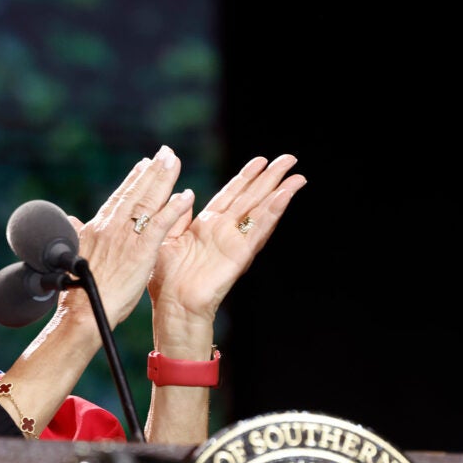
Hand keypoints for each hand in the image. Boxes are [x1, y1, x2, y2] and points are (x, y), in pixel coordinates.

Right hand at [63, 146, 195, 325]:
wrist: (81, 312)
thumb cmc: (76, 292)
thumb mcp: (72, 256)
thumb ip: (76, 234)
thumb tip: (70, 220)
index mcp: (96, 228)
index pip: (119, 198)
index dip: (133, 180)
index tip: (144, 164)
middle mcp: (110, 226)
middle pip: (135, 192)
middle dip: (152, 171)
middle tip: (166, 153)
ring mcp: (126, 237)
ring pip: (148, 201)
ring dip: (163, 179)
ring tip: (175, 161)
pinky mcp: (141, 250)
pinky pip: (161, 223)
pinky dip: (175, 208)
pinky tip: (187, 196)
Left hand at [148, 154, 306, 322]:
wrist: (173, 305)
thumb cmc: (166, 279)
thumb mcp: (167, 239)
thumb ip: (177, 217)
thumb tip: (185, 194)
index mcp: (206, 225)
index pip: (231, 195)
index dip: (246, 177)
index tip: (261, 161)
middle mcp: (224, 231)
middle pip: (251, 197)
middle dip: (270, 178)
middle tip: (289, 158)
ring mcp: (234, 242)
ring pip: (261, 210)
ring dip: (279, 192)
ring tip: (297, 175)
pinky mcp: (240, 254)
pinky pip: (258, 230)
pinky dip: (272, 212)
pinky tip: (284, 197)